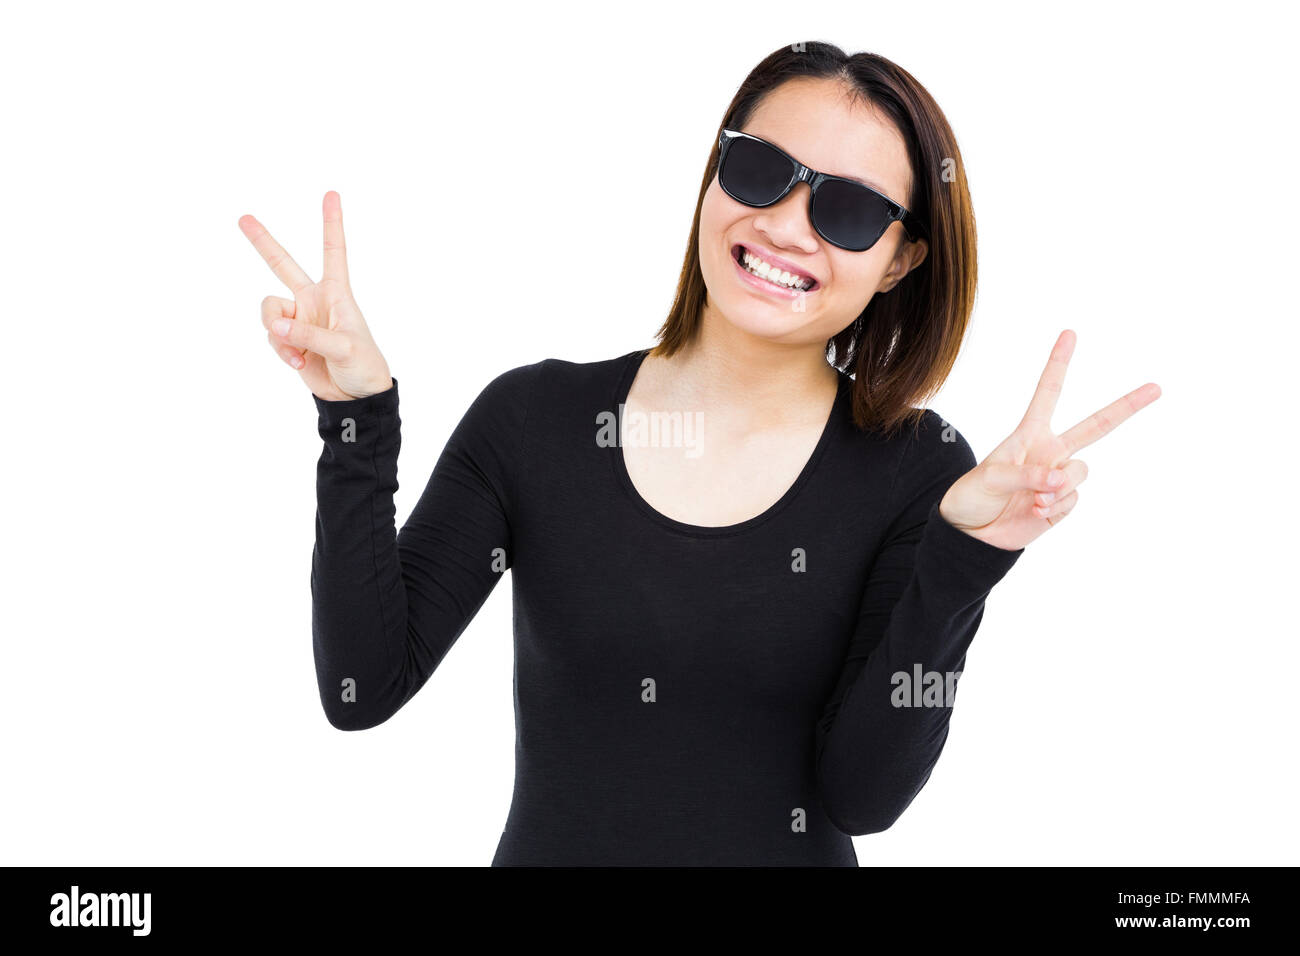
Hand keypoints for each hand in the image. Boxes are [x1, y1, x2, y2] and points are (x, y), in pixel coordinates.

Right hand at [239, 191, 392, 400]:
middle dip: (263, 242)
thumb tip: (274, 325)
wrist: (355, 397)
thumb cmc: (363, 366)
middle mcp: (314, 300)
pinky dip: (281, 350)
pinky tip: (299, 363)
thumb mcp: (343, 348)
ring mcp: (299, 320)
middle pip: (283, 265)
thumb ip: (307, 335)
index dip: (331, 223)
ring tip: (298, 353)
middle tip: (243, 217)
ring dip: (277, 332)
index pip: (333, 251)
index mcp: (336, 293)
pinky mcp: (289, 340)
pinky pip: (272, 337)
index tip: (331, 194)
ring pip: (269, 311)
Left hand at [938, 329, 1160, 550]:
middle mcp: (1050, 451)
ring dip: (1059, 487)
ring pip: (1080, 472)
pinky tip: (1034, 513)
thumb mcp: (991, 478)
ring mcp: (1058, 478)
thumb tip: (1061, 479)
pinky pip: (1072, 500)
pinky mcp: (1062, 504)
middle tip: (1157, 387)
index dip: (1058, 364)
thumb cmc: (972, 496)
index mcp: (1029, 434)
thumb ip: (1028, 475)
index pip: (1048, 393)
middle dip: (1126, 406)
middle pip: (1096, 426)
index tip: (1070, 333)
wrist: (970, 534)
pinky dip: (1055, 507)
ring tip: (1033, 499)